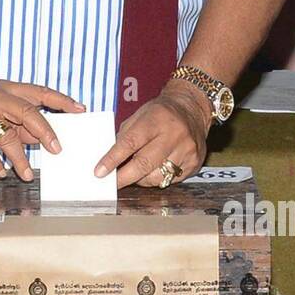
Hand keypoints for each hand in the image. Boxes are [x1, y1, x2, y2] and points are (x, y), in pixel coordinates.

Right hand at [0, 79, 85, 178]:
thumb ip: (18, 122)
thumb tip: (44, 138)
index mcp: (5, 88)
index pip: (39, 92)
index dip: (61, 100)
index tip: (80, 110)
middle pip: (26, 111)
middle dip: (45, 132)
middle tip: (57, 150)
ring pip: (6, 135)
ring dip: (20, 158)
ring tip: (27, 174)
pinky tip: (1, 172)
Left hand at [94, 80, 211, 188]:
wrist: (191, 109)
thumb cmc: (160, 113)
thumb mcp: (139, 115)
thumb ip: (124, 136)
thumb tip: (108, 161)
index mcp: (156, 119)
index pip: (130, 143)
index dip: (112, 159)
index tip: (99, 172)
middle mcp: (173, 135)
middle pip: (144, 164)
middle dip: (124, 177)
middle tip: (111, 184)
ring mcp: (186, 150)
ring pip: (157, 177)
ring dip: (140, 179)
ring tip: (134, 173)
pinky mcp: (194, 163)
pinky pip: (169, 180)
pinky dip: (156, 178)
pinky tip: (153, 170)